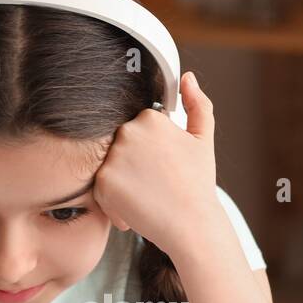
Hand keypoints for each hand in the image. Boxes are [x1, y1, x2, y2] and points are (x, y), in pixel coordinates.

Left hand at [92, 72, 226, 260]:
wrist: (191, 224)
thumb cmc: (197, 184)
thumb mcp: (203, 139)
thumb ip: (197, 104)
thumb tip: (187, 78)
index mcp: (149, 118)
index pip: (136, 132)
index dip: (148, 154)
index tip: (162, 169)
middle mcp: (128, 132)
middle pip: (119, 149)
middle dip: (132, 167)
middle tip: (155, 185)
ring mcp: (113, 157)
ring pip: (108, 169)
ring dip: (122, 184)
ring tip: (147, 197)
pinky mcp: (102, 182)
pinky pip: (100, 190)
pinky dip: (114, 203)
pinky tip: (136, 209)